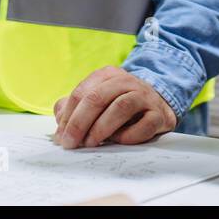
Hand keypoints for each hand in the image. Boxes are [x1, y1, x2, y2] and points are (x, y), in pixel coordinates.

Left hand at [52, 66, 176, 147]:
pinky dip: (128, 136)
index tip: (62, 136)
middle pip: (98, 98)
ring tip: (91, 143)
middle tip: (71, 143)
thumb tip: (60, 125)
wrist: (159, 105)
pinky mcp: (158, 114)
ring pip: (120, 107)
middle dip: (79, 123)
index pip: (82, 93)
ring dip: (101, 128)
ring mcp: (144, 96)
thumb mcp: (98, 100)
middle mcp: (126, 81)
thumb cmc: (121, 104)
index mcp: (107, 75)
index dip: (68, 116)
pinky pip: (144, 125)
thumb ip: (75, 108)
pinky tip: (118, 141)